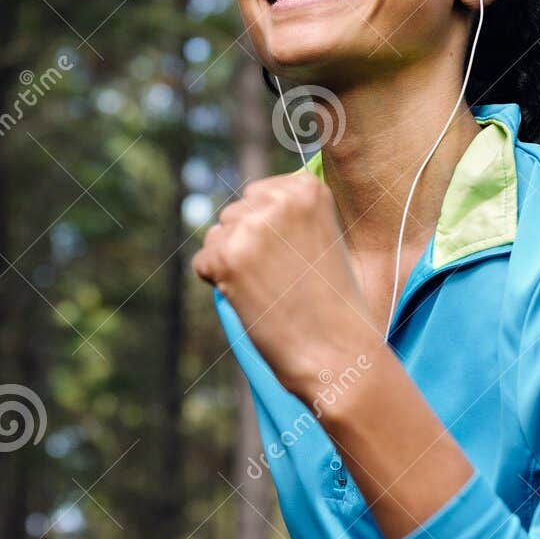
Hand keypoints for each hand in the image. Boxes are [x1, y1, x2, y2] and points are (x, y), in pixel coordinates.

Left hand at [193, 173, 374, 403]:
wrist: (336, 351)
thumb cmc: (331, 300)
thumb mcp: (321, 237)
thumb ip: (286, 214)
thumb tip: (242, 207)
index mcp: (306, 188)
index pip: (259, 194)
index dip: (268, 230)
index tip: (292, 256)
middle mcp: (277, 199)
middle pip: (235, 213)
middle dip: (247, 244)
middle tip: (280, 279)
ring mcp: (250, 227)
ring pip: (216, 237)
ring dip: (231, 262)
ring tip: (269, 289)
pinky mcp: (227, 257)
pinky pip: (203, 262)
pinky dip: (217, 284)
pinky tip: (252, 299)